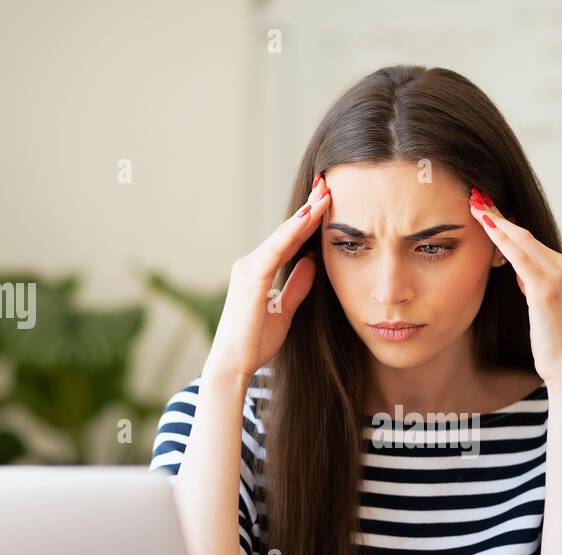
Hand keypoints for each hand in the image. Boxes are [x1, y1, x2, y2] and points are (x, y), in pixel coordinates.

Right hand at [204, 174, 331, 384]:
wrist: (234, 364)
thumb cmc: (254, 342)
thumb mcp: (284, 311)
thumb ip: (296, 287)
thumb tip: (310, 263)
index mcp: (258, 272)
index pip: (288, 241)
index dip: (307, 220)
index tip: (325, 201)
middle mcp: (250, 265)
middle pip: (285, 231)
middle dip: (308, 207)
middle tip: (327, 184)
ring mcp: (249, 269)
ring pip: (283, 235)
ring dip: (305, 213)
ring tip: (326, 192)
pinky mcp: (252, 278)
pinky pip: (277, 249)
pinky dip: (294, 231)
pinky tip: (310, 216)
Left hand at [468, 187, 561, 389]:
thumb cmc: (551, 341)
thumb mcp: (541, 305)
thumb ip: (532, 283)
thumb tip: (518, 269)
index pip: (528, 240)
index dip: (505, 223)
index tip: (485, 209)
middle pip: (524, 234)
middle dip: (497, 215)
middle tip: (475, 197)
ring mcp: (557, 276)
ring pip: (521, 240)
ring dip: (496, 222)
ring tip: (475, 206)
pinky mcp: (545, 290)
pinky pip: (519, 258)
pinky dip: (502, 240)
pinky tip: (487, 228)